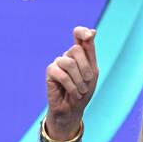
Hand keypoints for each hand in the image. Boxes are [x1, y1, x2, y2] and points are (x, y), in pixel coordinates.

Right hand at [44, 26, 98, 141]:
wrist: (73, 110)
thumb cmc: (84, 92)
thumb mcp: (92, 72)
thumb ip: (90, 52)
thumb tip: (92, 31)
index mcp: (80, 53)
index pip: (79, 34)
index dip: (82, 32)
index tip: (89, 35)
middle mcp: (68, 55)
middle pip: (76, 49)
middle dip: (85, 68)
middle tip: (88, 82)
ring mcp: (58, 63)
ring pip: (69, 63)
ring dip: (79, 80)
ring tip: (81, 91)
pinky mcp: (50, 72)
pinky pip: (61, 74)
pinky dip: (70, 86)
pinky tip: (73, 93)